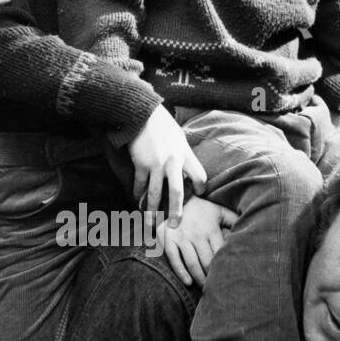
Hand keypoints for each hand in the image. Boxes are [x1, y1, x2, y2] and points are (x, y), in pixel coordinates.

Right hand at [127, 105, 206, 225]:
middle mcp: (172, 162)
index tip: (198, 193)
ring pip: (155, 194)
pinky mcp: (141, 164)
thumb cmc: (162, 126)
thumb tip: (185, 171)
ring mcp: (156, 164)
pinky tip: (137, 200)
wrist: (142, 115)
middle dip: (176, 211)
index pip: (200, 176)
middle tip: (175, 226)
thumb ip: (183, 155)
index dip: (201, 187)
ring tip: (151, 223)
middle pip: (177, 192)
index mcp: (185, 154)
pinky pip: (140, 185)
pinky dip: (138, 194)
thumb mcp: (179, 138)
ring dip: (152, 211)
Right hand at [158, 196, 236, 286]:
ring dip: (199, 278)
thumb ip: (233, 220)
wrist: (176, 197)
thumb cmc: (201, 208)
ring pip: (192, 263)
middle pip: (207, 262)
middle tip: (217, 288)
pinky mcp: (167, 239)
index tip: (228, 277)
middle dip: (212, 277)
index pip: (220, 253)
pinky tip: (188, 282)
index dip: (224, 267)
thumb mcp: (219, 211)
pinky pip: (174, 259)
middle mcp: (196, 233)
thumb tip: (252, 228)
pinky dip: (181, 272)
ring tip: (205, 288)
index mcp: (211, 228)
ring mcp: (181, 237)